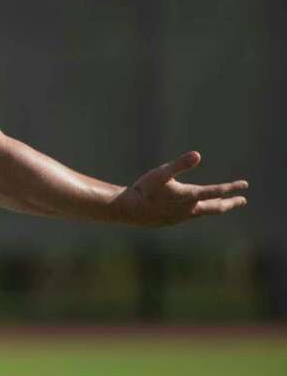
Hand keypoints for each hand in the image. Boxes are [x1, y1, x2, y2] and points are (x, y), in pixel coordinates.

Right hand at [113, 151, 247, 226]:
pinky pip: (191, 216)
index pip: (217, 191)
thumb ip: (180, 164)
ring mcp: (181, 216)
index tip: (245, 185)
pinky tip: (194, 209)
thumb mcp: (162, 173)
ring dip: (215, 207)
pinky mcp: (172, 220)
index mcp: (190, 196)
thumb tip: (198, 154)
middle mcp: (190, 208)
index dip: (232, 187)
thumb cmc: (145, 189)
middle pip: (216, 207)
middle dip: (231, 203)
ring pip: (204, 211)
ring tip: (222, 204)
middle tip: (242, 200)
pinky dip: (199, 211)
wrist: (130, 210)